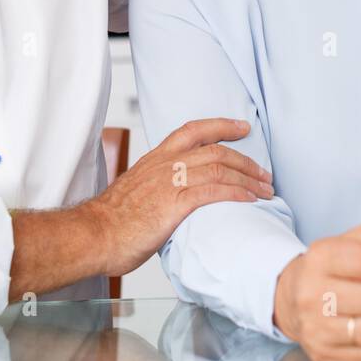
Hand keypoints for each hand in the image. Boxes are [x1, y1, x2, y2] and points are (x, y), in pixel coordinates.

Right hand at [84, 118, 273, 276]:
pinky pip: (214, 191)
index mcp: (156, 159)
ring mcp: (171, 182)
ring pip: (220, 168)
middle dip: (246, 160)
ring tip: (265, 190)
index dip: (221, 125)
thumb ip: (159, 186)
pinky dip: (237, 193)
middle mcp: (166, 164)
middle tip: (264, 173)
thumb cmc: (112, 221)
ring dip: (249, 179)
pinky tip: (250, 200)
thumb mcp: (137, 191)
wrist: (94, 235)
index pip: (193, 130)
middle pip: (216, 150)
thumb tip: (174, 196)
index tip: (242, 126)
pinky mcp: (175, 203)